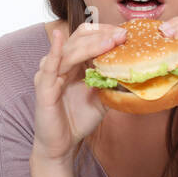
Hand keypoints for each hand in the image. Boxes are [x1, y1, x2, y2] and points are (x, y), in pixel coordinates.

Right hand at [31, 20, 127, 163]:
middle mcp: (61, 64)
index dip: (104, 32)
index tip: (125, 34)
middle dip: (101, 35)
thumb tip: (134, 71)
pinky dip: (53, 51)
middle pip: (78, 39)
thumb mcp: (102, 98)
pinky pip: (49, 67)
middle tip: (122, 35)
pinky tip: (58, 38)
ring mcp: (50, 74)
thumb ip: (113, 83)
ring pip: (69, 51)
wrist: (62, 144)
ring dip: (90, 45)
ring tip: (110, 42)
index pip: (87, 37)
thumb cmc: (78, 119)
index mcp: (74, 63)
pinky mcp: (43, 87)